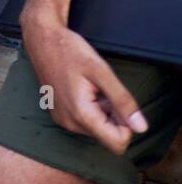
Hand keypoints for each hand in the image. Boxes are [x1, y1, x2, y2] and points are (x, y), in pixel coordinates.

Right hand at [22, 15, 147, 153]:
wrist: (42, 40)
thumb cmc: (69, 50)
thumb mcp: (101, 71)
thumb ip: (122, 100)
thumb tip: (141, 127)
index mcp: (81, 115)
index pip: (117, 143)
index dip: (127, 124)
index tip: (119, 101)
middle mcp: (70, 124)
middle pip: (107, 136)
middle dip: (113, 115)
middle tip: (103, 89)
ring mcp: (63, 120)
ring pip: (96, 128)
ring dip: (102, 111)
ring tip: (92, 86)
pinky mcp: (59, 115)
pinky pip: (84, 122)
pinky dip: (91, 108)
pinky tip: (83, 88)